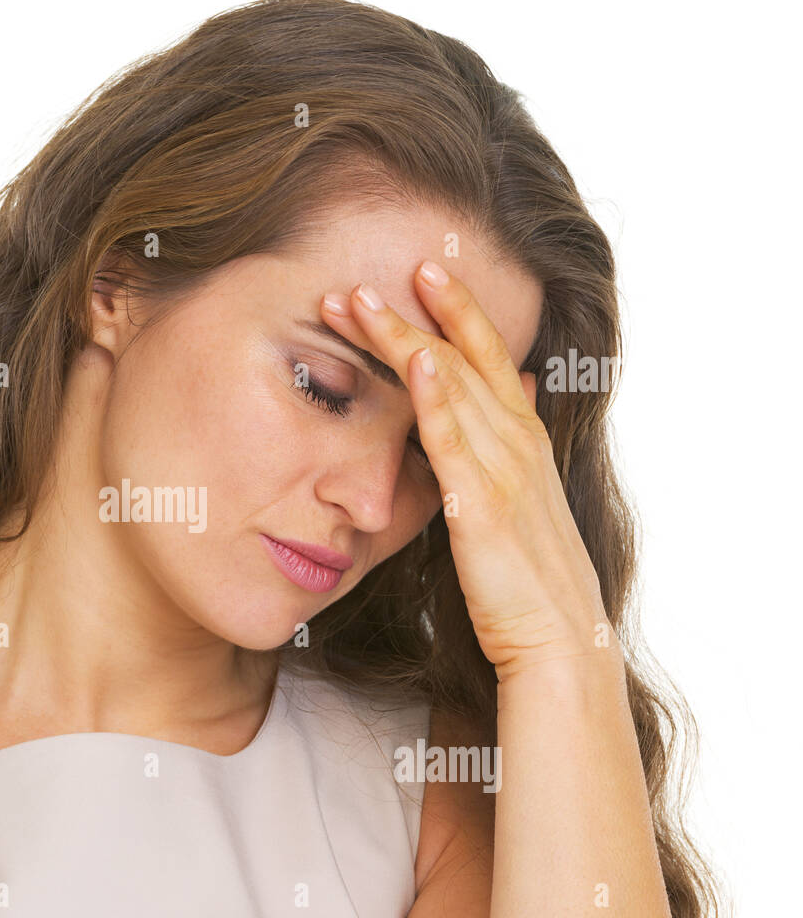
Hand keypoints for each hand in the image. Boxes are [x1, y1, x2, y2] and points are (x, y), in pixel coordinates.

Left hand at [321, 262, 610, 679]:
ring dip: (403, 340)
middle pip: (459, 361)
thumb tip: (508, 394)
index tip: (420, 272)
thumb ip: (503, 453)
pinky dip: (435, 400)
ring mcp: (503, 473)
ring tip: (359, 302)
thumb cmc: (527, 584)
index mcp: (522, 443)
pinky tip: (413, 362)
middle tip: (358, 282)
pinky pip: (455, 444)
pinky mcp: (482, 510)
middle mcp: (516, 445)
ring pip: (449, 388)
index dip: (456, 312)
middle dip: (411, 315)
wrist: (560, 646)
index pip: (485, 359)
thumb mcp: (518, 508)